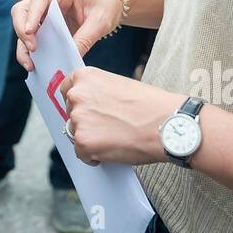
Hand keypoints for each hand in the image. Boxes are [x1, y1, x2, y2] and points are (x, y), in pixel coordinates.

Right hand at [12, 0, 121, 71]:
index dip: (31, 15)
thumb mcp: (101, 21)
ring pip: (22, 25)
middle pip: (22, 10)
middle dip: (21, 30)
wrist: (111, 5)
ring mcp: (44, 13)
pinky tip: (35, 65)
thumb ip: (86, 38)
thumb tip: (71, 57)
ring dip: (23, 45)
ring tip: (30, 65)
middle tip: (33, 49)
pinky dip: (29, 51)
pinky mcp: (45, 26)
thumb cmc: (106, 7)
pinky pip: (31, 37)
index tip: (29, 32)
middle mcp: (48, 1)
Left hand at [59, 67, 177, 165]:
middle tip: (107, 126)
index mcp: (85, 77)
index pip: (66, 89)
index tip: (87, 109)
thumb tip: (90, 104)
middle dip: (85, 121)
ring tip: (114, 138)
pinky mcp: (83, 142)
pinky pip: (81, 153)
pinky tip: (112, 149)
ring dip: (90, 138)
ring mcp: (78, 119)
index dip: (77, 102)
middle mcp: (77, 95)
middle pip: (70, 112)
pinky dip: (93, 156)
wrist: (167, 124)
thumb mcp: (119, 85)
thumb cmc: (150, 105)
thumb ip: (98, 92)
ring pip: (75, 133)